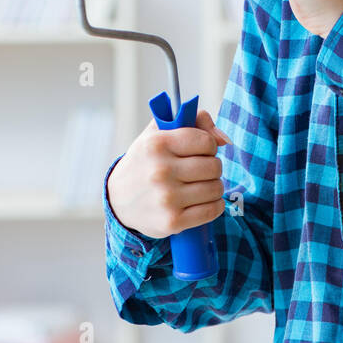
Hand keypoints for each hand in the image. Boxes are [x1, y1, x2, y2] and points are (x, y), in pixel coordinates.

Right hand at [108, 109, 231, 239]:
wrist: (119, 200)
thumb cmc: (146, 162)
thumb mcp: (159, 132)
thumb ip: (193, 120)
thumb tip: (224, 139)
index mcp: (157, 144)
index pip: (206, 141)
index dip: (208, 146)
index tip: (200, 151)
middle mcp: (160, 171)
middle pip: (214, 166)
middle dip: (212, 167)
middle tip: (200, 171)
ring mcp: (166, 198)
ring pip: (216, 188)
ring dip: (214, 187)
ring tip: (200, 185)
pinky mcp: (172, 221)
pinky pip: (212, 210)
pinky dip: (215, 205)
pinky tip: (204, 201)